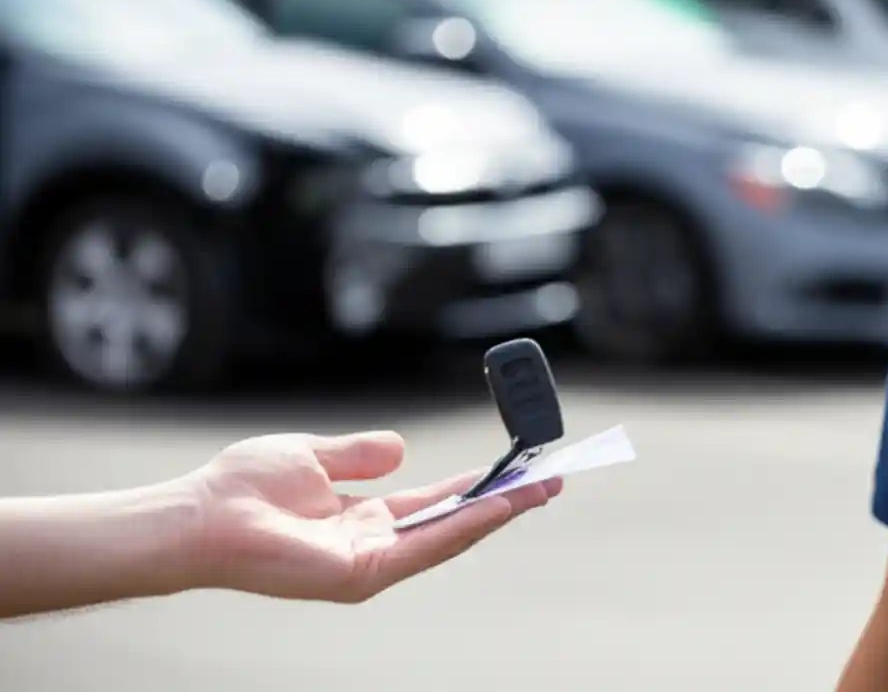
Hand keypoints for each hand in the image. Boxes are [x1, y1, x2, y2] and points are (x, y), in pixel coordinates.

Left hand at [188, 431, 560, 602]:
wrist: (201, 516)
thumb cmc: (242, 489)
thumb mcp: (314, 457)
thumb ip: (360, 455)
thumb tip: (400, 447)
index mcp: (365, 519)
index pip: (435, 503)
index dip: (477, 486)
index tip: (516, 468)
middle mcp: (375, 545)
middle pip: (454, 522)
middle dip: (505, 501)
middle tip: (551, 479)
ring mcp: (372, 564)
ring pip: (450, 535)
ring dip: (499, 512)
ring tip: (542, 489)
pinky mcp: (363, 573)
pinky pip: (426, 545)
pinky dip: (466, 524)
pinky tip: (497, 504)